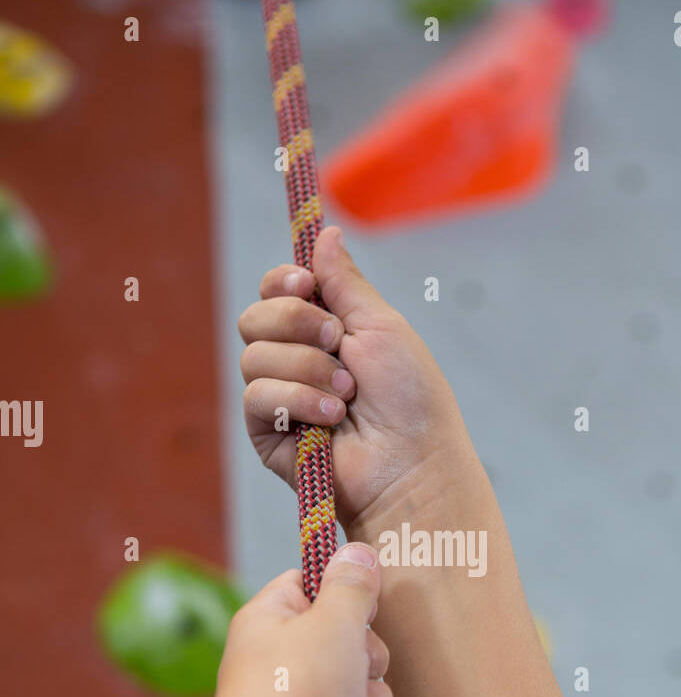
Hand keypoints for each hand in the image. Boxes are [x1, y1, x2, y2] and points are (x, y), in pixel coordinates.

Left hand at [204, 543, 391, 696]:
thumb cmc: (296, 693)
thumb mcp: (334, 621)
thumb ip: (353, 585)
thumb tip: (357, 551)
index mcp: (270, 619)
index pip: (310, 584)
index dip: (344, 592)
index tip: (364, 603)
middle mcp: (279, 662)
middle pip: (349, 640)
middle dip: (368, 659)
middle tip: (355, 668)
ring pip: (363, 690)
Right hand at [238, 225, 472, 538]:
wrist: (412, 463)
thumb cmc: (410, 399)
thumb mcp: (381, 327)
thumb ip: (346, 283)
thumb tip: (325, 233)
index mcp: (324, 330)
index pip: (277, 290)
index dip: (284, 282)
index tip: (308, 285)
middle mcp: (297, 360)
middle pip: (255, 317)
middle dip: (296, 324)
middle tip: (338, 345)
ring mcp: (279, 397)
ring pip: (254, 355)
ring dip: (308, 369)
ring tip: (346, 397)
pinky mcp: (267, 433)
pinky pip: (256, 395)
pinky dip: (297, 401)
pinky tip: (330, 421)